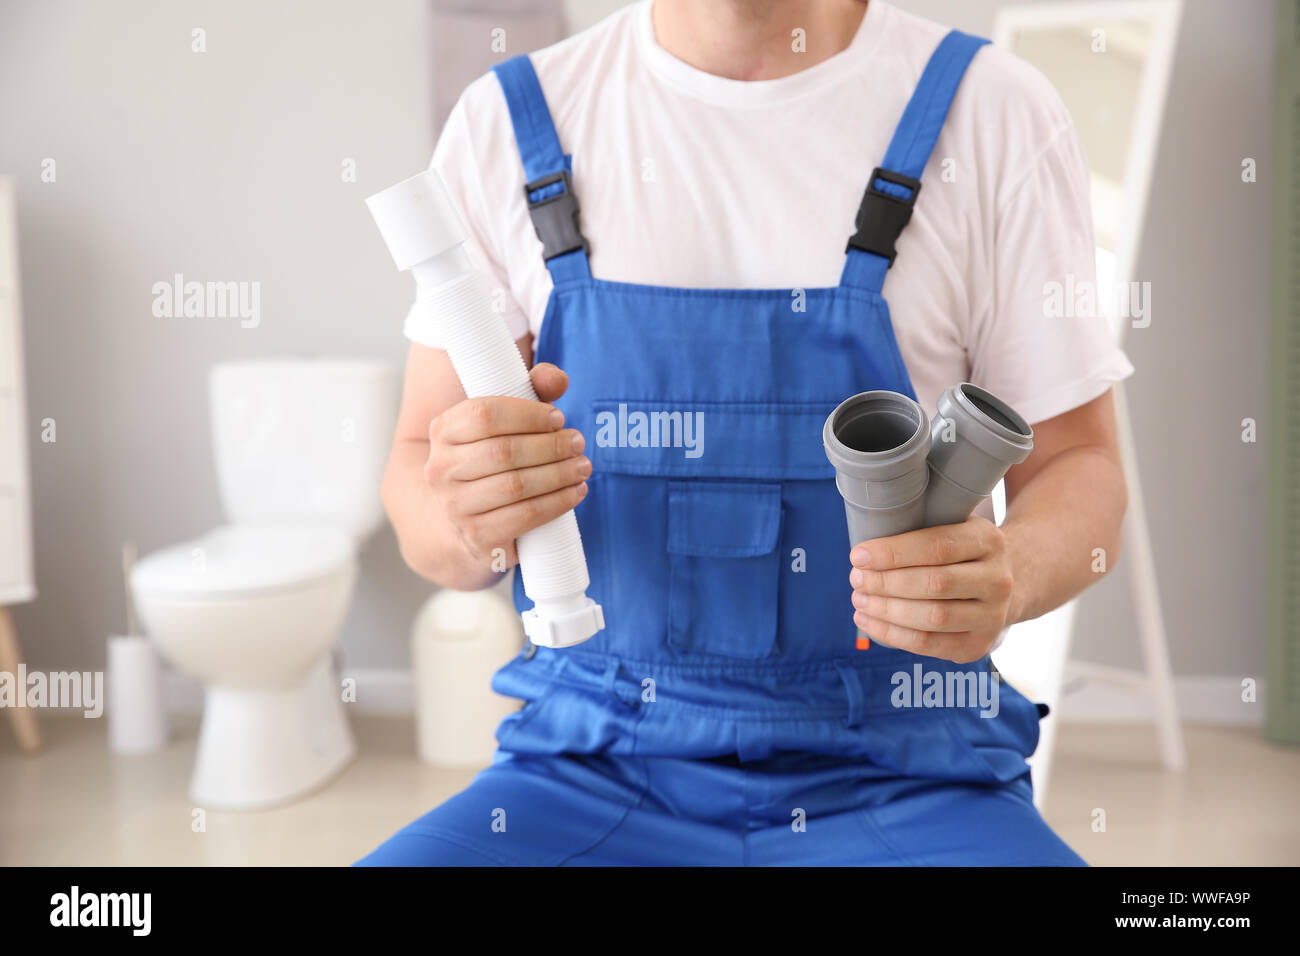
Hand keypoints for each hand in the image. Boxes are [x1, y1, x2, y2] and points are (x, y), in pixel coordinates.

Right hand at [425, 362, 590, 568]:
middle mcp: (441, 468)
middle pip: (503, 452)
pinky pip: (523, 517)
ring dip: (558, 474)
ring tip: (582, 467)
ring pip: (515, 486)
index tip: (558, 418)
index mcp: (443, 430)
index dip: (527, 415)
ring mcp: (455, 505)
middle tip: (578, 443)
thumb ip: (532, 391)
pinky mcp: (476, 536)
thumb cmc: (493, 459)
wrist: (465, 519)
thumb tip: (557, 380)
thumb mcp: (506, 421)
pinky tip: (575, 492)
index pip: (484, 415)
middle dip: (550, 446)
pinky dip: (556, 503)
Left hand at [848, 515, 1015, 663]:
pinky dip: (892, 634)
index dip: (893, 553)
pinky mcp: (979, 645)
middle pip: (935, 584)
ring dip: (886, 610)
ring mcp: (993, 616)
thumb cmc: (959, 553)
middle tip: (856, 579)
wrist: (1004, 584)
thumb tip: (864, 552)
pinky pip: (929, 644)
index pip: (937, 547)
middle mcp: (997, 579)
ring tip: (859, 600)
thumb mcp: (952, 528)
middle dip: (886, 583)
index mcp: (988, 541)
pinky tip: (867, 621)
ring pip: (933, 617)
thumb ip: (919, 531)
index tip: (859, 556)